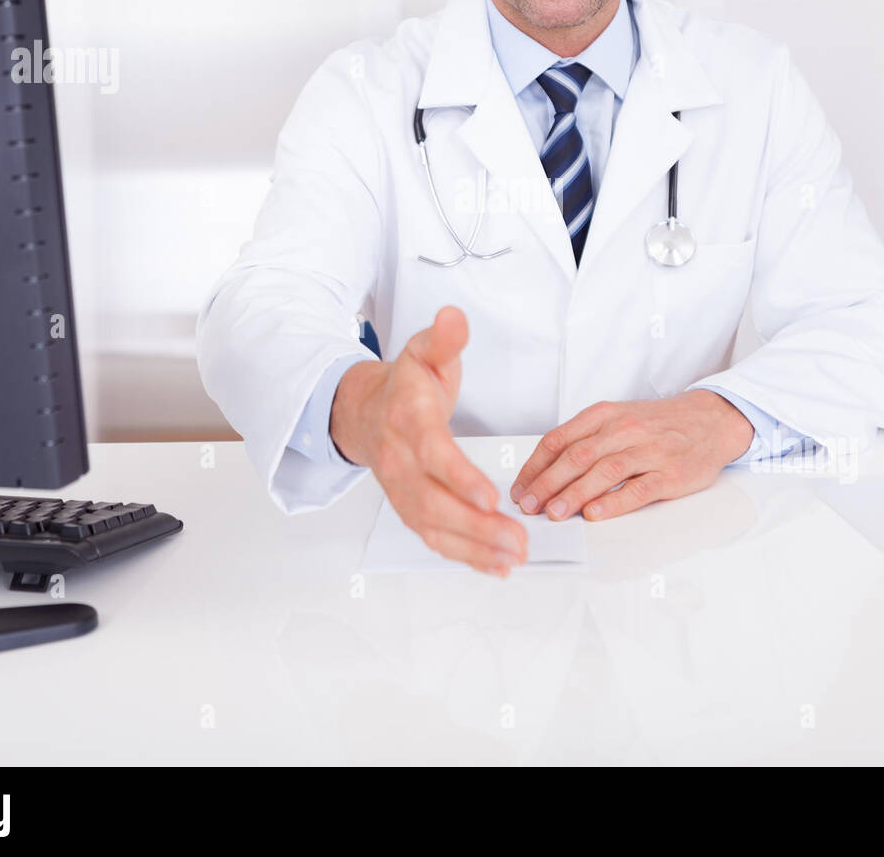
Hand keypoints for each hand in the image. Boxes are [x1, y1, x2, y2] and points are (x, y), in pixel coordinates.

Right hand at [330, 305, 526, 576]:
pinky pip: (432, 537)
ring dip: (474, 547)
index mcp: (408, 418)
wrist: (364, 411)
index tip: (490, 497)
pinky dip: (463, 556)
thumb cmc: (405, 383)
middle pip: (433, 501)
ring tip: (514, 557)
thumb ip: (444, 338)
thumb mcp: (424, 350)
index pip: (433, 453)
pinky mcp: (408, 507)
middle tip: (518, 539)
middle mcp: (400, 459)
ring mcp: (400, 488)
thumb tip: (453, 317)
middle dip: (476, 526)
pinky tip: (496, 565)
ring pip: (433, 526)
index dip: (459, 478)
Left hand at [510, 390, 753, 521]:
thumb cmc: (657, 424)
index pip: (560, 439)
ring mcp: (648, 452)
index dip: (535, 466)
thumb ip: (586, 439)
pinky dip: (614, 502)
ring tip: (554, 513)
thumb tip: (545, 471)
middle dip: (547, 483)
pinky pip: (638, 489)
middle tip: (528, 506)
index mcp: (605, 415)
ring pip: (603, 472)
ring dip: (574, 494)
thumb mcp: (618, 418)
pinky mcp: (670, 474)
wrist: (710, 421)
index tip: (520, 488)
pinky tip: (595, 514)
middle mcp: (624, 430)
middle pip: (577, 457)